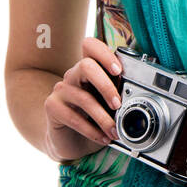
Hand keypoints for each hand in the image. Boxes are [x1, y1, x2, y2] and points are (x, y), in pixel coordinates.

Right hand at [43, 37, 123, 162]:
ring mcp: (61, 89)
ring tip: (114, 130)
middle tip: (118, 104)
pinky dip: (91, 130)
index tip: (118, 70)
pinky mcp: (52, 106)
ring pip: (83, 97)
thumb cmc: (94, 118)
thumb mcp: (108, 104)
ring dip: (102, 117)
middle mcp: (73, 74)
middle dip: (106, 86)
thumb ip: (117, 94)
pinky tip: (102, 137)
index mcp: (89, 68)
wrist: (71, 141)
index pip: (90, 46)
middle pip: (86, 65)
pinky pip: (73, 116)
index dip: (104, 54)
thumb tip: (135, 97)